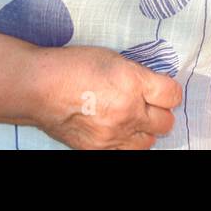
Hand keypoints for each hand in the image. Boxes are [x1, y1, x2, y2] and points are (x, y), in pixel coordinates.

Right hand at [33, 45, 181, 149]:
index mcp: (132, 82)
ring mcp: (113, 134)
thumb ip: (137, 75)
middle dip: (160, 112)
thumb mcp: (112, 58)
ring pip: (149, 141)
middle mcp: (127, 111)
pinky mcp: (99, 150)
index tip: (162, 89)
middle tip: (148, 104)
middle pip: (166, 122)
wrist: (38, 88)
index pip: (172, 95)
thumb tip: (154, 88)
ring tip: (131, 118)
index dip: (169, 91)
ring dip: (145, 130)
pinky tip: (116, 129)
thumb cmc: (72, 66)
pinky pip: (127, 152)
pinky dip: (126, 142)